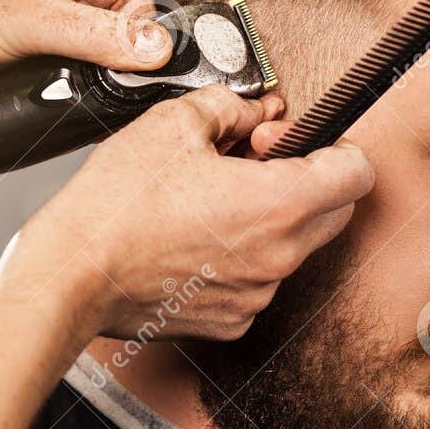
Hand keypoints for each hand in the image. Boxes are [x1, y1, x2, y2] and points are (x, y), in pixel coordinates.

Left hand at [0, 0, 172, 112]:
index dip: (137, 27)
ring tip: (70, 85)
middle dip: (111, 52)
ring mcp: (39, 10)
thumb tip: (156, 47)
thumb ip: (97, 36)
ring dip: (87, 70)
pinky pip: (66, 64)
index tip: (138, 63)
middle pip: (115, 19)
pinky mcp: (26, 44)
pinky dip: (68, 81)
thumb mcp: (29, 23)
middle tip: (104, 80)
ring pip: (92, 46)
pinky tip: (57, 93)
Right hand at [16, 88, 374, 340]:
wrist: (72, 275)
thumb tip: (248, 110)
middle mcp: (279, 257)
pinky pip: (256, 281)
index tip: (303, 141)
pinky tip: (194, 237)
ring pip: (291, 247)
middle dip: (306, 180)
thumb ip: (226, 107)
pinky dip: (239, 258)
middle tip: (251, 161)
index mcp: (278, 204)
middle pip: (333, 213)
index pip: (357, 174)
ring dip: (268, 219)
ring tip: (211, 200)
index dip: (336, 146)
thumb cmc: (114, 208)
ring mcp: (256, 295)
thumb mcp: (170, 124)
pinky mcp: (230, 321)